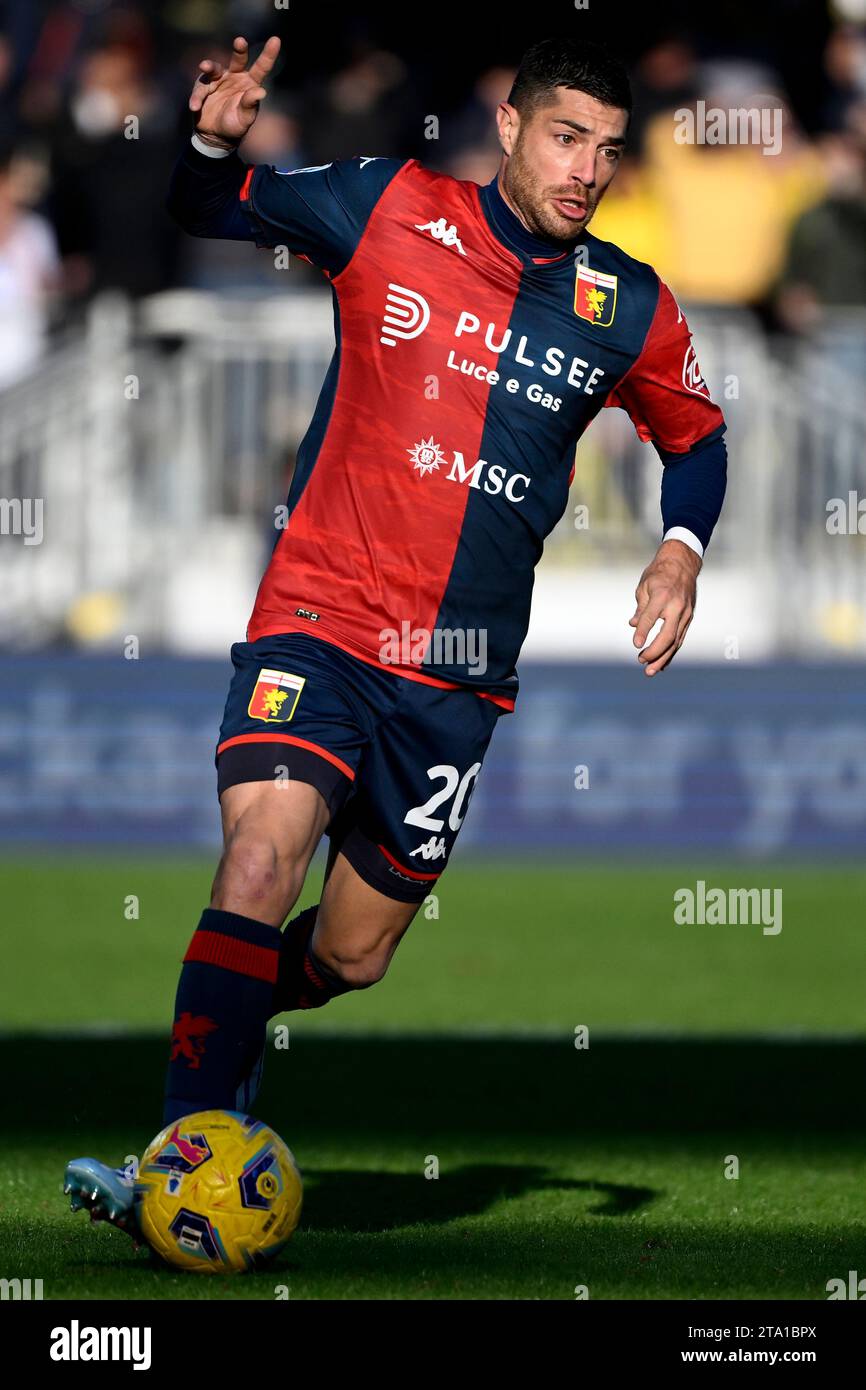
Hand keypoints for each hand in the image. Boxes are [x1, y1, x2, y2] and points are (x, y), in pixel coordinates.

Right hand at [189, 34, 280, 149]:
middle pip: (238, 60)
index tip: (276, 40)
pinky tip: (195, 107)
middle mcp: (235, 77)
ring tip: (204, 67)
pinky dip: (197, 98)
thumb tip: (261, 91)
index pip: (261, 68)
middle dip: (239, 50)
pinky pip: (200, 90)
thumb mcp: (245, 118)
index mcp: (250, 84)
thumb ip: (250, 104)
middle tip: (240, 41)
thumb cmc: (235, 125)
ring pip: (214, 69)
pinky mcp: (204, 87)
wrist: (216, 135)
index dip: (268, 54)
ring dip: (209, 67)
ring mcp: (218, 80)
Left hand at [629, 538, 700, 675]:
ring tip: (650, 671)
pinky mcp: (688, 618)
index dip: (643, 632)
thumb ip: (640, 608)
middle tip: (641, 661)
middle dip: (654, 652)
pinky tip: (662, 664)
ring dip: (663, 658)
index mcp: (662, 596)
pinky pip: (679, 638)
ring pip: (675, 641)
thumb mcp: (644, 586)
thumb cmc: (659, 573)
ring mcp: (685, 614)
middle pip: (667, 635)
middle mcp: (676, 607)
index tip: (636, 645)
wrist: (683, 564)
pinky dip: (670, 652)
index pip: (651, 618)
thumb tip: (634, 626)